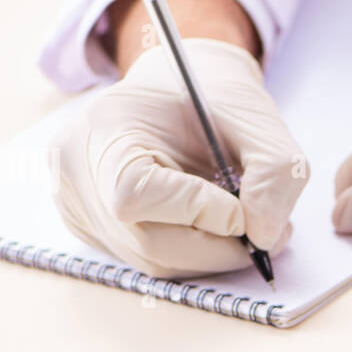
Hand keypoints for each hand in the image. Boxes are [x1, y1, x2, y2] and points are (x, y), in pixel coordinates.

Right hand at [52, 38, 306, 277]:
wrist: (176, 89)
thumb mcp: (255, 115)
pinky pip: (151, 261)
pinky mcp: (96, 231)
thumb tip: (265, 236)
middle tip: (269, 236)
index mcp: (103, 131)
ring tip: (246, 225)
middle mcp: (77, 175)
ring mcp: (79, 209)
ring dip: (212, 254)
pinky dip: (194, 252)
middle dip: (219, 248)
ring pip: (155, 263)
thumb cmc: (210, 96)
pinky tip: (212, 225)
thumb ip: (274, 170)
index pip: (137, 195)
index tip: (246, 210)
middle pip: (150, 245)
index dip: (201, 212)